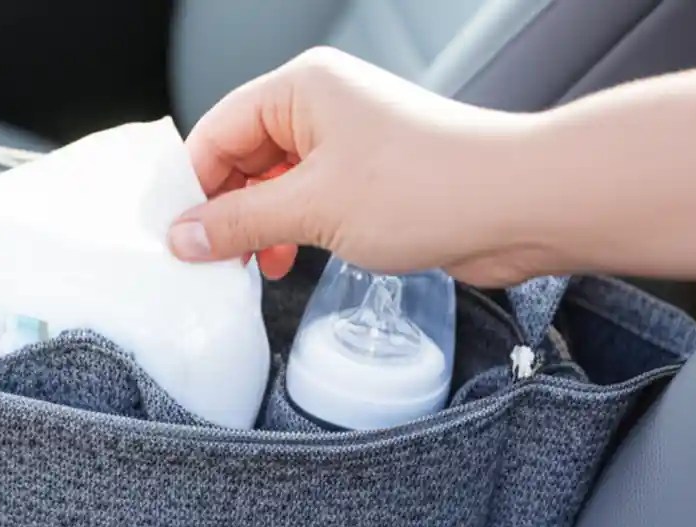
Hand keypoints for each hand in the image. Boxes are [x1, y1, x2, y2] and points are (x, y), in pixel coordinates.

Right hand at [168, 47, 542, 286]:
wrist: (522, 204)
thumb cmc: (432, 185)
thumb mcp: (314, 208)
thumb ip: (239, 222)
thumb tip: (183, 236)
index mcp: (302, 88)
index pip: (216, 131)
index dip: (191, 186)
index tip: (173, 236)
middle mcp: (321, 107)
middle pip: (241, 158)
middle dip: (223, 211)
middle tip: (208, 260)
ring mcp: (345, 142)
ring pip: (272, 185)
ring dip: (255, 228)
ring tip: (250, 268)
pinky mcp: (366, 178)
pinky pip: (305, 202)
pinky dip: (287, 232)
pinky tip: (284, 263)